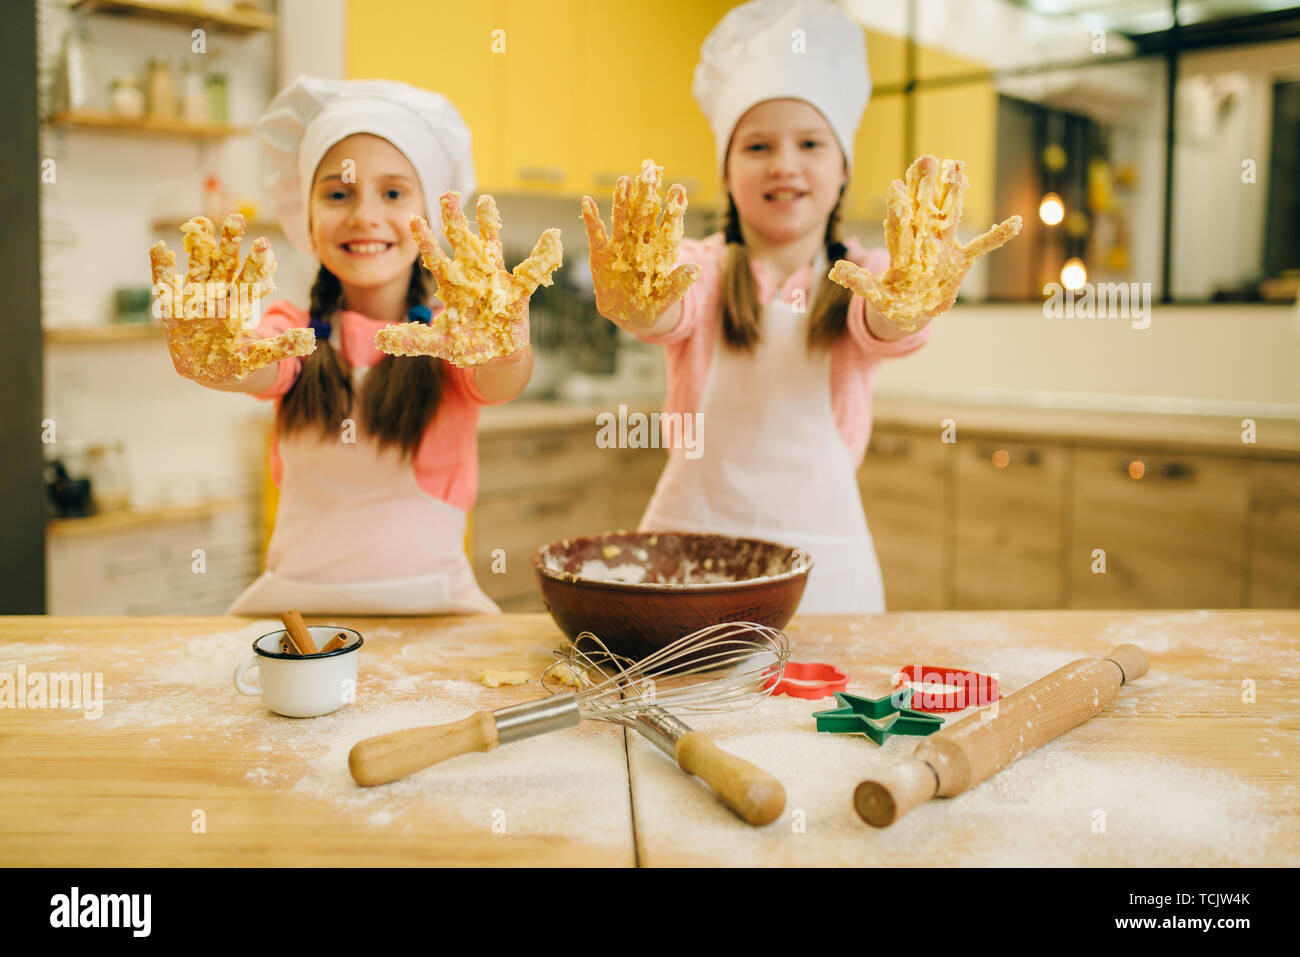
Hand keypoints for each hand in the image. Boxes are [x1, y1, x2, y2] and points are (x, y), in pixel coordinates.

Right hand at [149, 214, 314, 384]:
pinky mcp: (173, 308)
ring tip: (201, 222)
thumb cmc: (237, 360)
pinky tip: (159, 247)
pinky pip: (166, 286)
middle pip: (225, 265)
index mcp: (238, 304)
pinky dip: (162, 268)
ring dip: (199, 247)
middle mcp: (217, 295)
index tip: (264, 244)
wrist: (209, 371)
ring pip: (198, 268)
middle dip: (230, 243)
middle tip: (237, 218)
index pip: (249, 278)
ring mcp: (194, 299)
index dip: (256, 262)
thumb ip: (281, 346)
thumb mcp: (260, 356)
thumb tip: (310, 340)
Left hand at [374, 193, 561, 366]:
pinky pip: (531, 272)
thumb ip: (412, 338)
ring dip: (489, 225)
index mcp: (453, 286)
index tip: (412, 217)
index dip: (425, 240)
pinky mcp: (518, 291)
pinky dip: (542, 256)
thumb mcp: (438, 343)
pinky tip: (550, 236)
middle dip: (455, 220)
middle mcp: (473, 276)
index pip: (435, 258)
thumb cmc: (467, 344)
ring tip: (486, 200)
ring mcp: (496, 280)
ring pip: (491, 246)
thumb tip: (379, 339)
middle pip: (462, 243)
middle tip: (446, 194)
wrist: (497, 356)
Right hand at [581, 158, 699, 328]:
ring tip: (623, 180)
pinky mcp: (601, 254)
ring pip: (621, 218)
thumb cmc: (653, 304)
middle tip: (649, 171)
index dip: (673, 207)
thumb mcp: (667, 298)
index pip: (668, 224)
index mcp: (660, 249)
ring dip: (621, 200)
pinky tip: (587, 201)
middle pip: (644, 213)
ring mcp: (620, 245)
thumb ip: (679, 284)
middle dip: (647, 193)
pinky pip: (596, 234)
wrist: (631, 315)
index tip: (679, 189)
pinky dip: (591, 218)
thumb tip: (695, 269)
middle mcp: (640, 241)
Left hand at [829, 155, 1021, 332]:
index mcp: (901, 250)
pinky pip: (981, 246)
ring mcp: (943, 249)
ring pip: (948, 217)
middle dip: (925, 187)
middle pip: (923, 211)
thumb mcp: (875, 294)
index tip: (897, 187)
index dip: (898, 207)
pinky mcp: (960, 261)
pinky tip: (1016, 223)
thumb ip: (859, 282)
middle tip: (927, 158)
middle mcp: (922, 242)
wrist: (911, 311)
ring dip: (953, 195)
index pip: (899, 224)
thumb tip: (834, 269)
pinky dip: (997, 237)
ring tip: (958, 166)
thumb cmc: (892, 301)